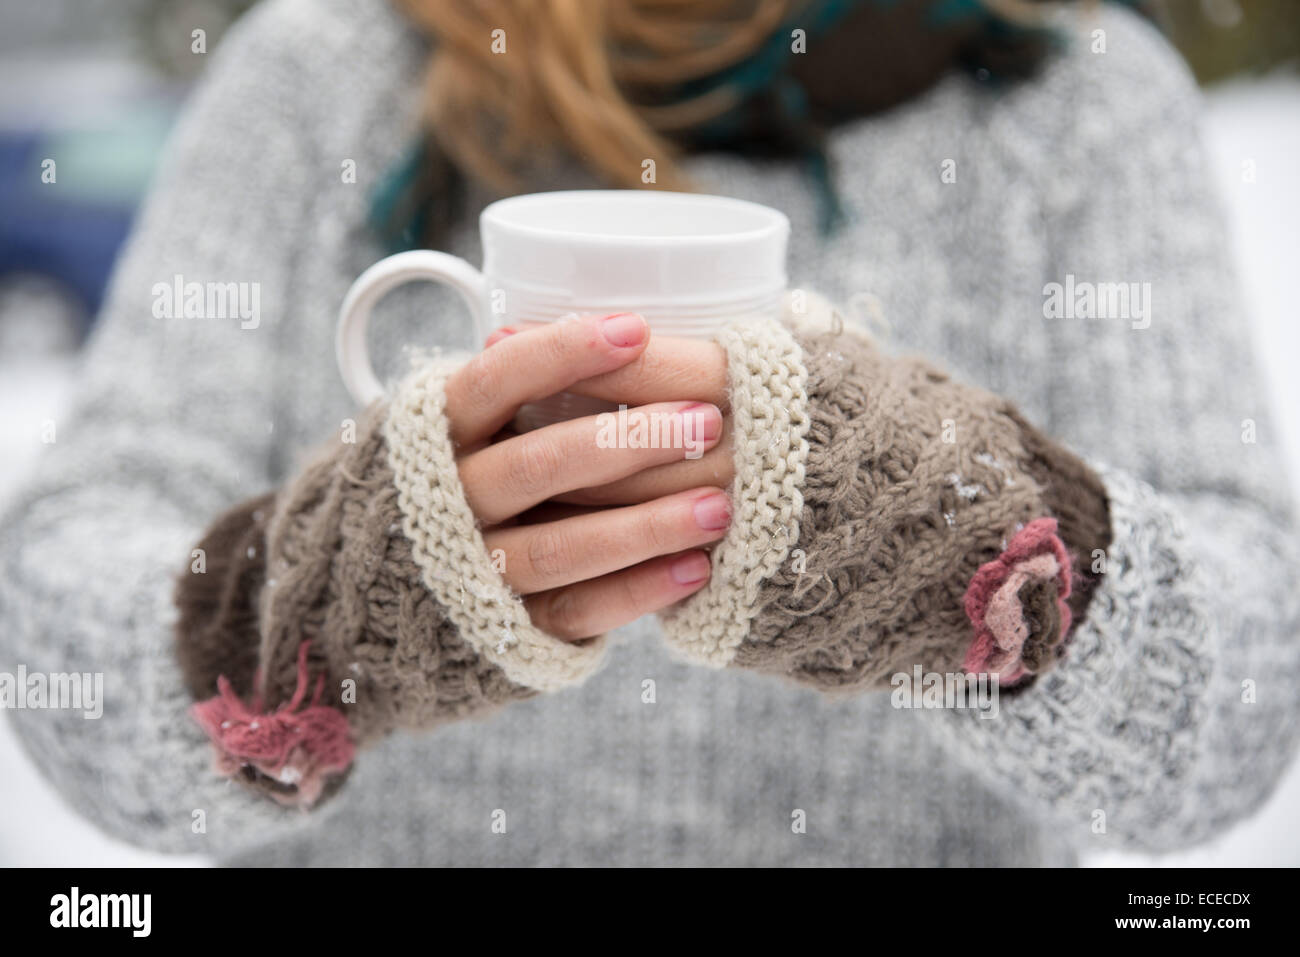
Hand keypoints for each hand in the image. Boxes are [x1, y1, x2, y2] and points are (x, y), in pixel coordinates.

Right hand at [442, 314, 730, 640]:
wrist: (382, 598)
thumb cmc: (467, 478)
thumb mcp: (471, 424)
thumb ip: (529, 388)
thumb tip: (621, 330)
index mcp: (438, 434)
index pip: (492, 382)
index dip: (560, 354)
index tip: (633, 329)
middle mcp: (451, 502)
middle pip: (536, 465)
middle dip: (628, 441)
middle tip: (707, 420)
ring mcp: (477, 571)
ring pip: (562, 548)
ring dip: (646, 527)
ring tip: (719, 506)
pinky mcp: (512, 629)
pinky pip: (577, 611)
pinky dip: (638, 591)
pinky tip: (697, 568)